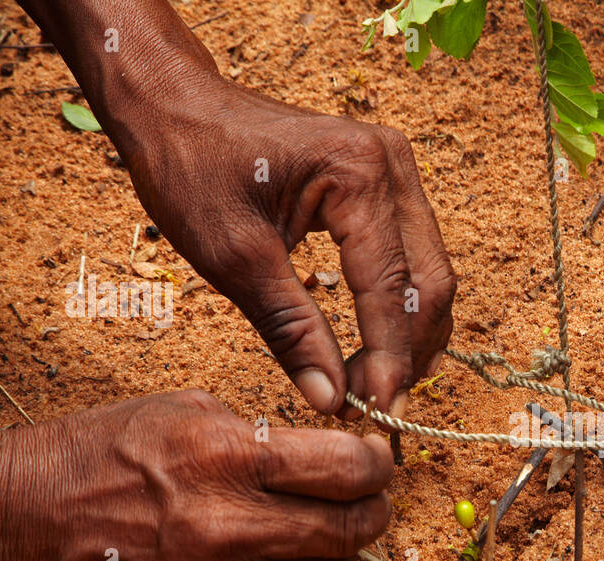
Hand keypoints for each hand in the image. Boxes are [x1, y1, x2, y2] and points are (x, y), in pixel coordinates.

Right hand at [0, 391, 392, 560]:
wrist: (10, 528)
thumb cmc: (90, 458)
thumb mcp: (182, 412)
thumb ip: (261, 435)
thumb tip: (326, 453)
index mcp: (228, 461)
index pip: (351, 470)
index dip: (378, 462)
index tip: (376, 457)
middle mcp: (233, 532)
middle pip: (354, 531)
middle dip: (374, 508)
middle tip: (368, 494)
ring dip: (341, 551)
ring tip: (324, 528)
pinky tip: (268, 556)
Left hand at [121, 76, 455, 418]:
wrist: (174, 104)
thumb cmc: (192, 166)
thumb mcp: (234, 258)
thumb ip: (290, 330)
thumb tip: (331, 399)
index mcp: (357, 173)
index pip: (391, 287)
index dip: (388, 359)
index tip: (377, 413)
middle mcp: (392, 165)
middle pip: (429, 283)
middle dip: (407, 354)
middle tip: (377, 409)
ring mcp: (395, 170)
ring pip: (429, 274)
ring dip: (411, 337)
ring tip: (375, 388)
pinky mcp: (386, 183)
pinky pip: (412, 257)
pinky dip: (400, 308)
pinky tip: (380, 349)